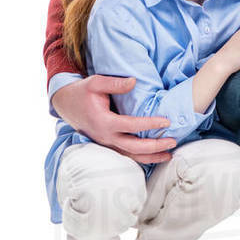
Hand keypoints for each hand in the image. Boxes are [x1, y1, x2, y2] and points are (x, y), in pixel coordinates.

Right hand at [51, 75, 176, 163]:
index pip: (131, 126)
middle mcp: (105, 136)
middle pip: (133, 147)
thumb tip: (134, 81)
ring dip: (150, 157)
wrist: (65, 104)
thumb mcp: (95, 82)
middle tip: (173, 141)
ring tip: (169, 155)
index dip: (149, 124)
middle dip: (154, 146)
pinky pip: (125, 155)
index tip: (166, 122)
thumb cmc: (83, 92)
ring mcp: (105, 143)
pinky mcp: (107, 145)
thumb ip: (115, 83)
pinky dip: (141, 158)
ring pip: (130, 156)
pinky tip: (155, 157)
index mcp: (103, 121)